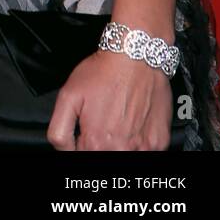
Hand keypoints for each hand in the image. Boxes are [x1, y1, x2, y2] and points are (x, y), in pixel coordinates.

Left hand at [48, 49, 174, 149]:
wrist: (135, 59)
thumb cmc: (104, 73)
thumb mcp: (67, 96)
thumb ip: (60, 130)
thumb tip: (62, 149)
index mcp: (97, 141)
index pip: (82, 159)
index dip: (79, 146)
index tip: (82, 136)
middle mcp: (122, 149)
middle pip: (105, 159)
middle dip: (98, 146)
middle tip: (100, 124)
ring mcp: (144, 148)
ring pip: (126, 157)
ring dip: (119, 146)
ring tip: (116, 123)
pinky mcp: (159, 143)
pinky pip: (146, 153)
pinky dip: (137, 144)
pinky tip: (132, 125)